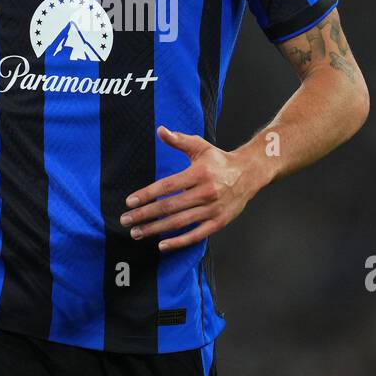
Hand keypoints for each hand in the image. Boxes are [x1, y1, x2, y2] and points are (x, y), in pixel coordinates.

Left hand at [118, 125, 263, 250]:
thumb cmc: (220, 160)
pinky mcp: (219, 222)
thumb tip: (160, 130)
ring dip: (156, 230)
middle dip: (145, 215)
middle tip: (126, 221)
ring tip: (137, 233)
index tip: (130, 202)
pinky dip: (178, 242)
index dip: (147, 195)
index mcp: (198, 174)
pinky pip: (196, 235)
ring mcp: (213, 210)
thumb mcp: (200, 146)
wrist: (250, 173)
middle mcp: (206, 192)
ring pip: (179, 223)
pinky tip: (162, 245)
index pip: (167, 186)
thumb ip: (179, 140)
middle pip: (169, 207)